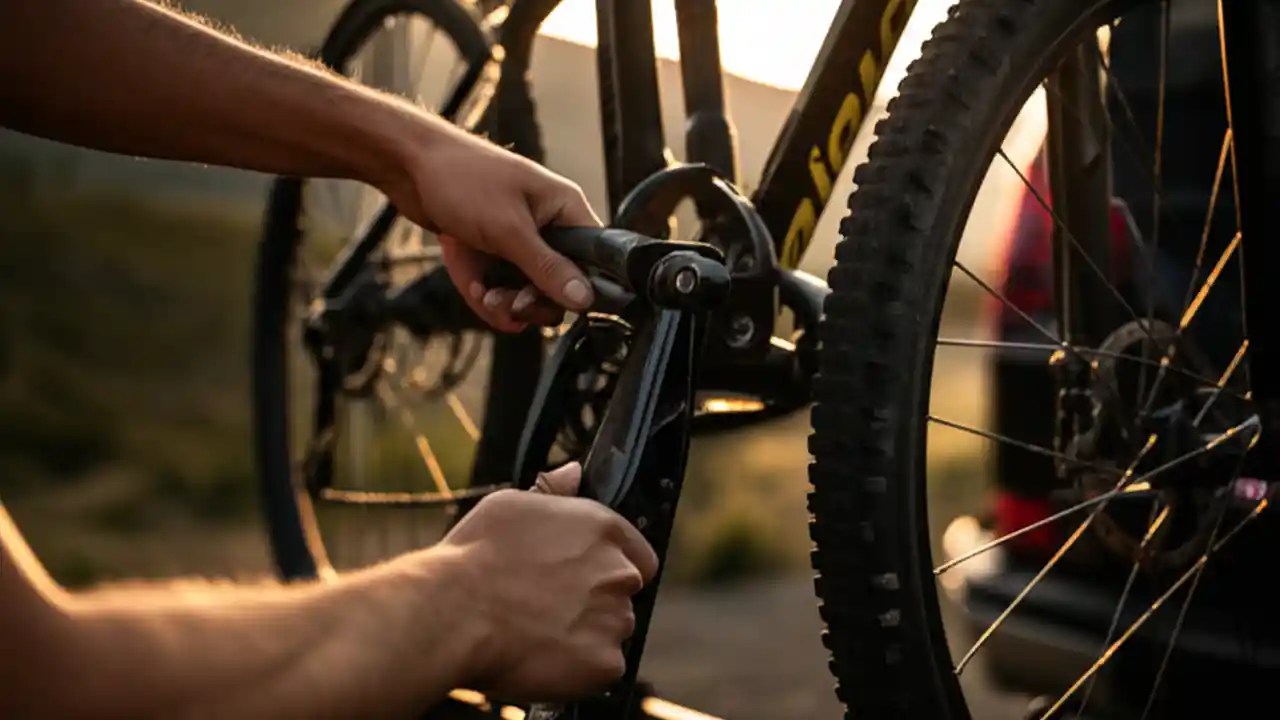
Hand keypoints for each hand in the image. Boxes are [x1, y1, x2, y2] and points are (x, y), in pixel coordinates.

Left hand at [379, 117, 601, 332]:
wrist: (408, 165)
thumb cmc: (463, 179)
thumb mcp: (509, 229)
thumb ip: (548, 267)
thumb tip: (585, 298)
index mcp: (565, 210)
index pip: (592, 263)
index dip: (576, 289)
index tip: (547, 299)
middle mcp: (548, 228)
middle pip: (560, 287)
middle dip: (533, 302)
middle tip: (511, 303)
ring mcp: (519, 242)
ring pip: (527, 294)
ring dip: (506, 304)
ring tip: (484, 295)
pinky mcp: (493, 253)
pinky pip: (500, 289)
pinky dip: (486, 296)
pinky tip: (473, 285)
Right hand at [440, 463, 657, 701]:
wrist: (453, 613)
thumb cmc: (474, 557)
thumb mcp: (510, 506)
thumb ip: (553, 493)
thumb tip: (574, 473)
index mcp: (602, 529)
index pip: (637, 554)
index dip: (610, 568)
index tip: (581, 579)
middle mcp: (618, 572)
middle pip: (622, 594)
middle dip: (595, 602)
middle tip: (547, 608)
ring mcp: (614, 619)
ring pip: (611, 632)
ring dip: (586, 635)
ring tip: (537, 632)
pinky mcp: (604, 662)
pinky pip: (602, 669)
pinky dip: (578, 670)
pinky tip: (542, 656)